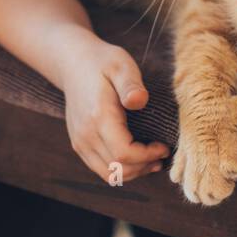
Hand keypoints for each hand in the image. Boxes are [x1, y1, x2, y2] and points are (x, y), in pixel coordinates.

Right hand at [61, 41, 168, 183]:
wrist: (73, 63)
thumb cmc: (102, 62)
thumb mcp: (121, 64)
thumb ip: (131, 83)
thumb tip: (139, 100)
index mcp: (98, 117)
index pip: (124, 153)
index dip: (147, 155)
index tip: (164, 146)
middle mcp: (86, 134)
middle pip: (118, 169)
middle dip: (144, 166)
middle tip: (162, 154)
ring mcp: (80, 141)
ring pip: (109, 174)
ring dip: (134, 172)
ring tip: (152, 160)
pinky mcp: (79, 144)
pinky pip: (101, 168)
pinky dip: (121, 169)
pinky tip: (135, 158)